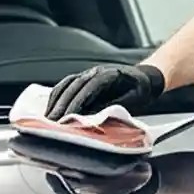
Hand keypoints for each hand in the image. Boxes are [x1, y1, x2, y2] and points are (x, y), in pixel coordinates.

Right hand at [44, 64, 165, 120]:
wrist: (145, 78)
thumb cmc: (141, 90)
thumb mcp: (134, 99)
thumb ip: (115, 105)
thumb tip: (97, 115)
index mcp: (111, 74)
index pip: (90, 87)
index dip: (77, 101)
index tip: (68, 116)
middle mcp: (96, 71)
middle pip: (74, 86)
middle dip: (62, 104)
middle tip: (52, 121)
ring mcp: (88, 74)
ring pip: (67, 85)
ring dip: (56, 101)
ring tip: (48, 117)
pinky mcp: (83, 79)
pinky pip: (66, 85)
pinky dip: (56, 96)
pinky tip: (50, 107)